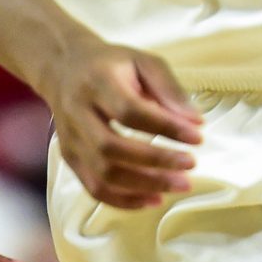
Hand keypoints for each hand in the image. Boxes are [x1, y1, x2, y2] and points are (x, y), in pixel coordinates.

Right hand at [43, 36, 203, 209]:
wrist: (64, 67)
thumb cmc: (111, 64)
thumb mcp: (143, 61)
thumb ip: (169, 89)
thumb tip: (196, 122)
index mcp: (97, 82)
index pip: (130, 111)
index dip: (165, 127)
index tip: (197, 137)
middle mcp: (77, 112)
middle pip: (112, 147)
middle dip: (156, 161)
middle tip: (190, 165)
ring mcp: (70, 139)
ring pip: (103, 174)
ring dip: (144, 185)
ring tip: (179, 184)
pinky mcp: (69, 158)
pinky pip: (94, 188)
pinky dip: (125, 200)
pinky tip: (154, 198)